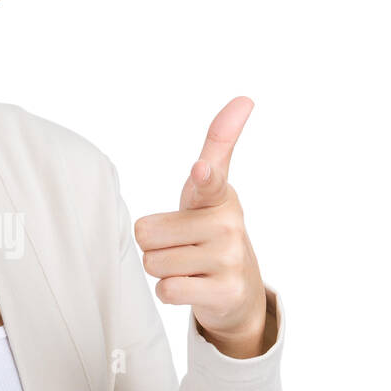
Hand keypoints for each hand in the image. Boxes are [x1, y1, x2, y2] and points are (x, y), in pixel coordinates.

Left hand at [134, 96, 269, 356]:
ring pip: (154, 263)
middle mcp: (228, 224)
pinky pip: (167, 290)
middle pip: (146, 233)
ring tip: (188, 267)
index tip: (201, 169)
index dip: (203, 174)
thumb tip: (244, 99)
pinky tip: (193, 287)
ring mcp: (230, 258)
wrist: (239, 291)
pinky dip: (170, 292)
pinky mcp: (226, 291)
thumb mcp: (210, 192)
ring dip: (162, 270)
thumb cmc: (211, 233)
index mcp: (219, 196)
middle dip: (154, 244)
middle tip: (181, 247)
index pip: (211, 178)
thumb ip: (216, 148)